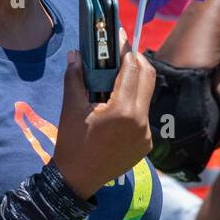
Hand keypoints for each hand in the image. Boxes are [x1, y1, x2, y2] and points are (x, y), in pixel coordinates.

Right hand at [53, 50, 155, 201]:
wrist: (77, 180)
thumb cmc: (72, 144)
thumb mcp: (71, 109)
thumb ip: (75, 77)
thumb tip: (76, 53)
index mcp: (123, 110)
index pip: (133, 70)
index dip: (127, 51)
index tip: (120, 39)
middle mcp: (141, 121)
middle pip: (148, 79)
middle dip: (136, 63)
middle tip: (122, 55)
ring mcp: (146, 134)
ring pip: (146, 98)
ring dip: (135, 85)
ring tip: (116, 82)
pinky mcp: (146, 144)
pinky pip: (144, 116)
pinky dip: (133, 106)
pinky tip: (117, 109)